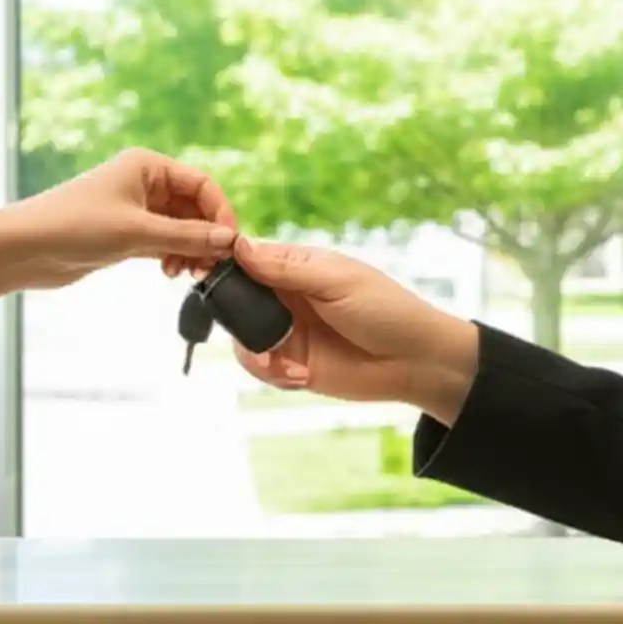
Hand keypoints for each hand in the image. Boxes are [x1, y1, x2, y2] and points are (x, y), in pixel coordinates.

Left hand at [0, 148, 236, 316]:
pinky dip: (173, 256)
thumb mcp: (137, 232)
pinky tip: (170, 273)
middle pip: (195, 208)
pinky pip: (164, 242)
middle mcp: (144, 183)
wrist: (25, 249)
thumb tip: (229, 241)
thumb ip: (187, 236)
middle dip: (206, 237)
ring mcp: (135, 209)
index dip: (220, 213)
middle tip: (211, 267)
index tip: (229, 244)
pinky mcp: (126, 234)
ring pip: (181, 228)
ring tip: (189, 273)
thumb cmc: (75, 226)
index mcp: (147, 166)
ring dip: (191, 250)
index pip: (202, 184)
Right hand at [230, 237, 479, 425]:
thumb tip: (239, 246)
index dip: (225, 265)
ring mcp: (288, 334)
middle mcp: (287, 300)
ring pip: (243, 339)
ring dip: (254, 352)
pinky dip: (270, 374)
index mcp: (296, 269)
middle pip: (236, 301)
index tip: (206, 273)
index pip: (247, 260)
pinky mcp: (293, 367)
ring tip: (278, 363)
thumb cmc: (385, 309)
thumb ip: (287, 268)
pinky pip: (261, 369)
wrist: (416, 361)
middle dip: (232, 315)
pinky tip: (299, 377)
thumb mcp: (336, 280)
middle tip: (247, 329)